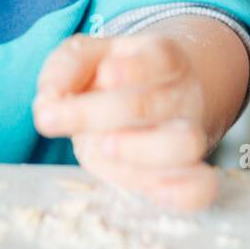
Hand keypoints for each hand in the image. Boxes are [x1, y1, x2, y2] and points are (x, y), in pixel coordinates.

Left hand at [32, 31, 218, 210]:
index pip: (158, 58)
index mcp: (160, 56)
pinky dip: (182, 193)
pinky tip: (155, 193)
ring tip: (103, 147)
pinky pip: (200, 186)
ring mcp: (188, 133)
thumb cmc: (111, 76)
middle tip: (58, 117)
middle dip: (100, 112)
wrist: (147, 98)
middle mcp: (181, 94)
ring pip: (184, 144)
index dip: (134, 68)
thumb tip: (49, 97)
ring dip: (139, 150)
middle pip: (152, 104)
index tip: (104, 74)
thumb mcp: (86, 56)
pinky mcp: (188, 172)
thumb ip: (66, 67)